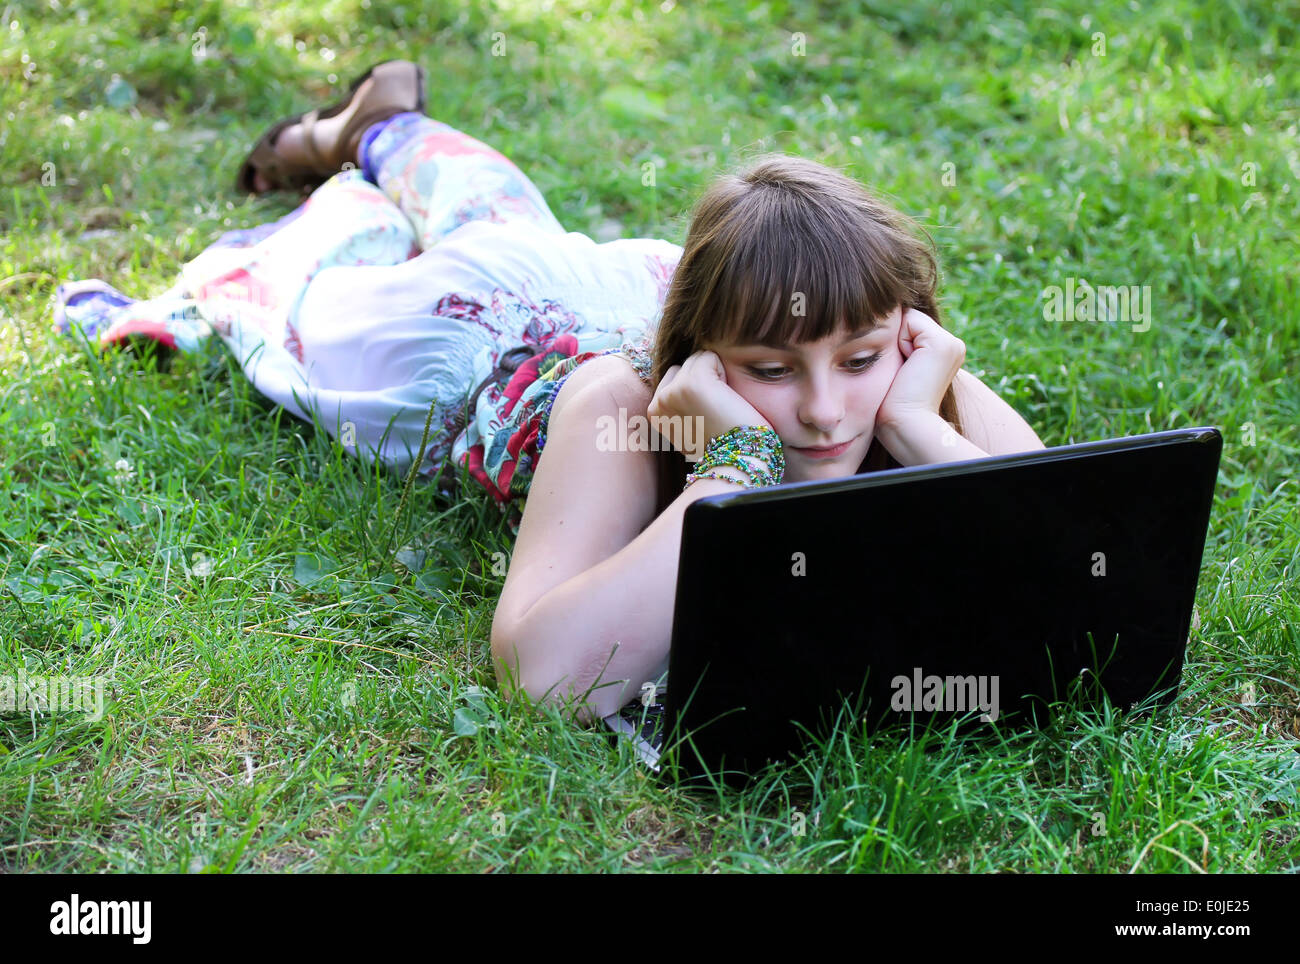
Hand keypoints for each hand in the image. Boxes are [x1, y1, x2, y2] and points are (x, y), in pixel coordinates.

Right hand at [647, 349, 771, 460]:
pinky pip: (710, 356)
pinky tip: (725, 397)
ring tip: (719, 405)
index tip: (705, 417)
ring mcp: (673, 391)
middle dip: (703, 379)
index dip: (697, 390)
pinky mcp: (692, 383)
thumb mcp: (690, 427)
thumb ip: (679, 405)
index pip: (675, 376)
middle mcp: (659, 401)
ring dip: (714, 375)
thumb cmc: (721, 445)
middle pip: (685, 365)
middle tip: (713, 411)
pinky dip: (724, 372)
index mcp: (654, 412)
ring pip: (697, 359)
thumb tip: (680, 377)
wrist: (737, 461)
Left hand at [875, 307, 965, 432]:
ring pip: (909, 319)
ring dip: (897, 342)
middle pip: (909, 320)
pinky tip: (907, 367)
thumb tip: (886, 322)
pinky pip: (909, 321)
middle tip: (903, 374)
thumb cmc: (893, 405)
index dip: (895, 343)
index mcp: (943, 353)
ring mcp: (951, 344)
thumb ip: (901, 345)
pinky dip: (900, 341)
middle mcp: (953, 346)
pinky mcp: (943, 344)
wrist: (905, 424)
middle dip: (896, 341)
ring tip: (905, 371)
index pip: (909, 326)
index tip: (900, 373)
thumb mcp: (899, 369)